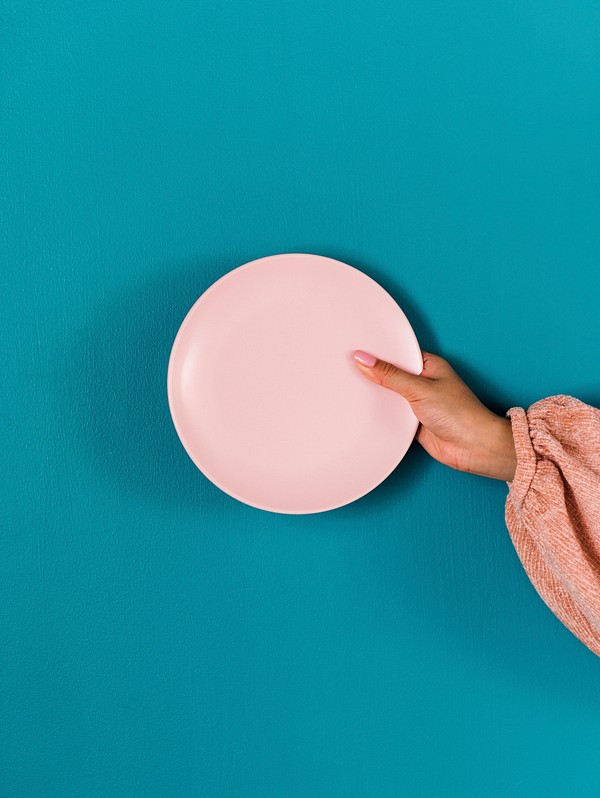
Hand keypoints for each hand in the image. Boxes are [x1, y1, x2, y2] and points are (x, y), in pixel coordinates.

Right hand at [353, 349, 516, 481]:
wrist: (473, 448)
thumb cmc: (460, 414)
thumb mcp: (419, 388)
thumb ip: (390, 375)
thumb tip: (365, 360)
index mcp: (428, 365)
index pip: (397, 353)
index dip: (377, 352)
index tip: (354, 350)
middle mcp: (422, 382)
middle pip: (390, 374)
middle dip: (373, 375)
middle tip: (347, 369)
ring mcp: (417, 403)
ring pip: (389, 396)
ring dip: (377, 397)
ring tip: (352, 390)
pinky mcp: (413, 422)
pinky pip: (391, 415)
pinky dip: (381, 415)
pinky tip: (366, 412)